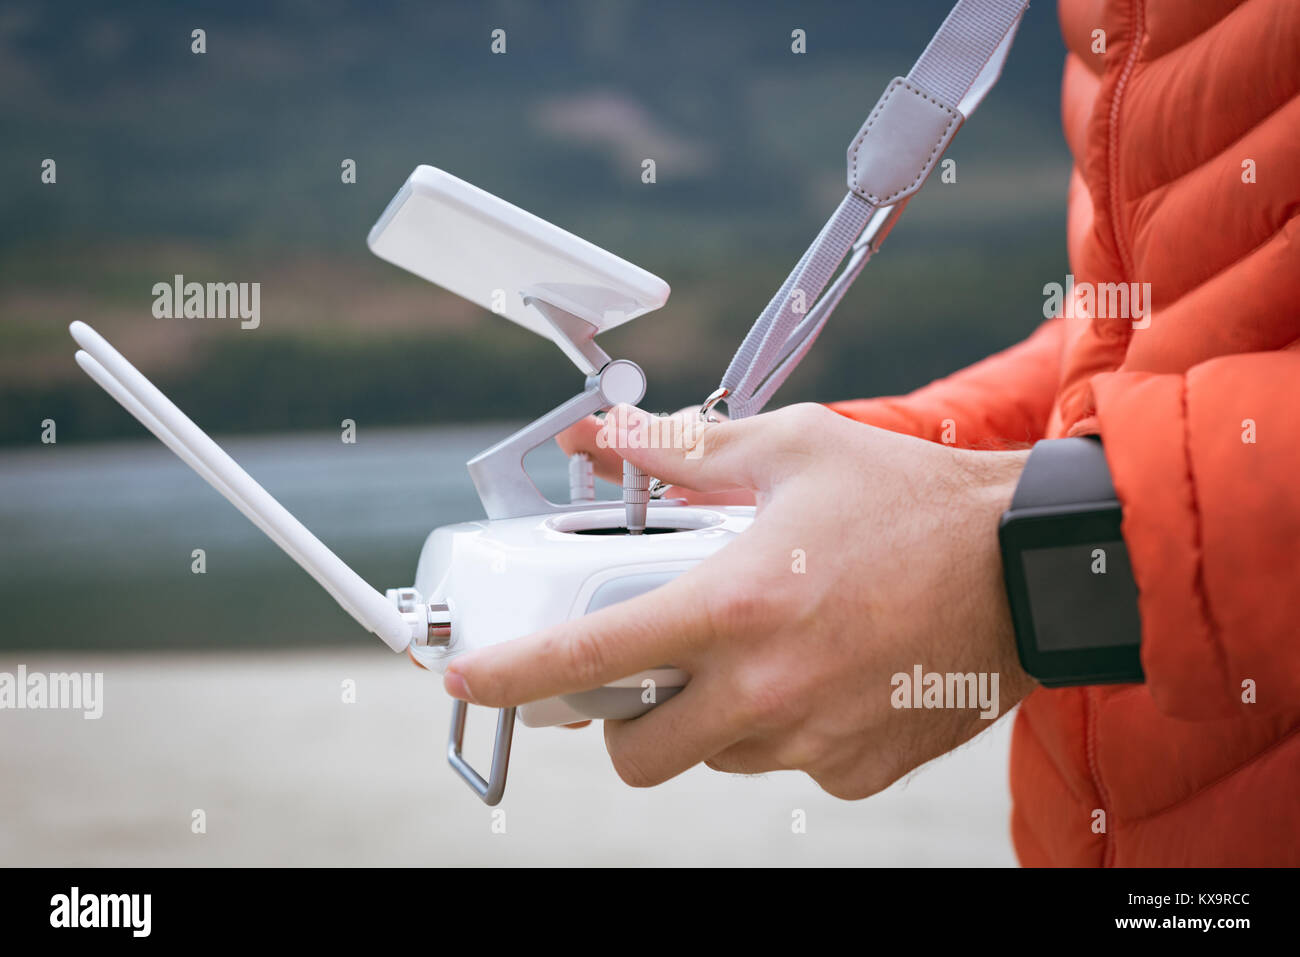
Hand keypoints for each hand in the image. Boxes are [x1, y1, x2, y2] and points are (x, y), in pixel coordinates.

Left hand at [444, 403, 1034, 798]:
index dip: (512, 674)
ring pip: (715, 758)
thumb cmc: (910, 500)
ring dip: (712, 715)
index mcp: (734, 606)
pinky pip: (787, 765)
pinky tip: (825, 670)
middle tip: (651, 668)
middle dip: (624, 719)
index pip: (589, 655)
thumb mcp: (789, 449)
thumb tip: (595, 437)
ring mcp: (814, 740)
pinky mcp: (858, 769)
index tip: (464, 680)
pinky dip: (784, 727)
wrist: (1029, 566)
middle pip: (638, 753)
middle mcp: (766, 689)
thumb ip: (678, 448)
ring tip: (762, 647)